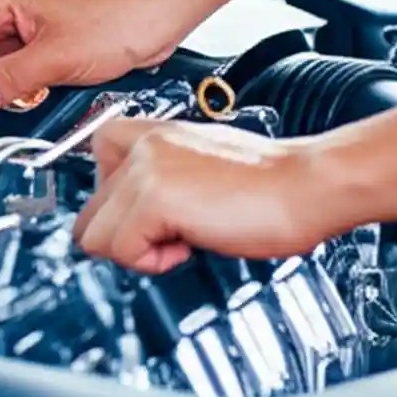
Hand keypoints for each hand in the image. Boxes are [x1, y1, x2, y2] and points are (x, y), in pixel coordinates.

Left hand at [73, 118, 340, 272]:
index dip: (117, 207)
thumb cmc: (270, 184)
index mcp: (154, 134)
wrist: (307, 184)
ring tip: (182, 240)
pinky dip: (151, 262)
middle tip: (172, 235)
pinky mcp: (154, 199)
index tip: (145, 221)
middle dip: (125, 236)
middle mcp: (143, 144)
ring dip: (136, 251)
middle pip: (89, 211)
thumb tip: (130, 217)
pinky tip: (187, 247)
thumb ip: (160, 181)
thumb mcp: (202, 169)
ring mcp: (145, 169)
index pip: (95, 171)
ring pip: (94, 235)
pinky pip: (120, 249)